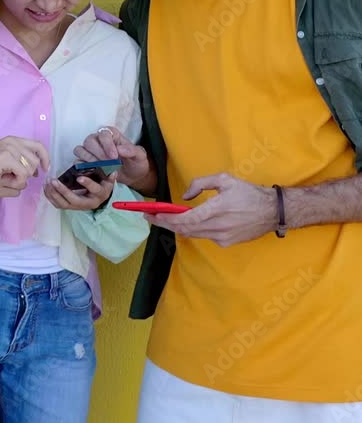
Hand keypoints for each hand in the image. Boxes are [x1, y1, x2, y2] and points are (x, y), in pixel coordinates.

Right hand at [0, 137, 49, 195]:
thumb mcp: (3, 161)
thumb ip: (19, 161)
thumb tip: (36, 170)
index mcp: (12, 140)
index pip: (38, 145)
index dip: (45, 158)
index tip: (44, 169)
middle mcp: (13, 141)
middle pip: (36, 160)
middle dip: (29, 174)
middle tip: (14, 178)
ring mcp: (10, 148)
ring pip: (30, 168)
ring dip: (21, 179)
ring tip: (6, 179)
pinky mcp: (6, 157)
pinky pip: (23, 174)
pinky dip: (17, 182)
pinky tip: (5, 180)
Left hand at [43, 172, 117, 211]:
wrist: (99, 198)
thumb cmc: (103, 186)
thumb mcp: (108, 181)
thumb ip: (110, 176)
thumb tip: (113, 171)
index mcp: (99, 195)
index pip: (94, 190)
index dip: (87, 184)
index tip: (79, 177)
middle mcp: (88, 203)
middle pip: (74, 200)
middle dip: (63, 191)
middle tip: (54, 181)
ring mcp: (78, 207)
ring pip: (64, 204)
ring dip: (54, 194)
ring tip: (48, 182)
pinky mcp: (70, 207)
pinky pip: (58, 204)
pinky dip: (50, 197)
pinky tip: (46, 187)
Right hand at [74, 126, 155, 193]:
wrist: (133, 177)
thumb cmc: (136, 163)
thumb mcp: (140, 156)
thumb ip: (133, 151)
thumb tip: (120, 149)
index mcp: (112, 134)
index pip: (104, 134)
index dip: (107, 145)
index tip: (114, 157)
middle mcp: (99, 140)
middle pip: (89, 141)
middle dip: (98, 153)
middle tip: (108, 164)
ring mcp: (90, 151)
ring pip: (80, 150)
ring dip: (89, 160)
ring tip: (101, 169)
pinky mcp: (86, 163)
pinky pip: (77, 162)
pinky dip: (83, 168)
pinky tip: (94, 173)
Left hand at [146, 173, 276, 246]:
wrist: (272, 212)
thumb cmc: (248, 193)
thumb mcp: (224, 179)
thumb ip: (200, 184)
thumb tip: (185, 197)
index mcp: (217, 208)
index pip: (185, 218)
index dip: (166, 218)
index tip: (152, 214)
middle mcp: (218, 226)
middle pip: (184, 229)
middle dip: (165, 223)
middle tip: (150, 217)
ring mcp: (222, 237)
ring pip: (192, 234)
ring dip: (176, 227)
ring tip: (162, 219)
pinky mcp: (226, 243)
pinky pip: (204, 236)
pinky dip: (193, 230)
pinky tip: (188, 223)